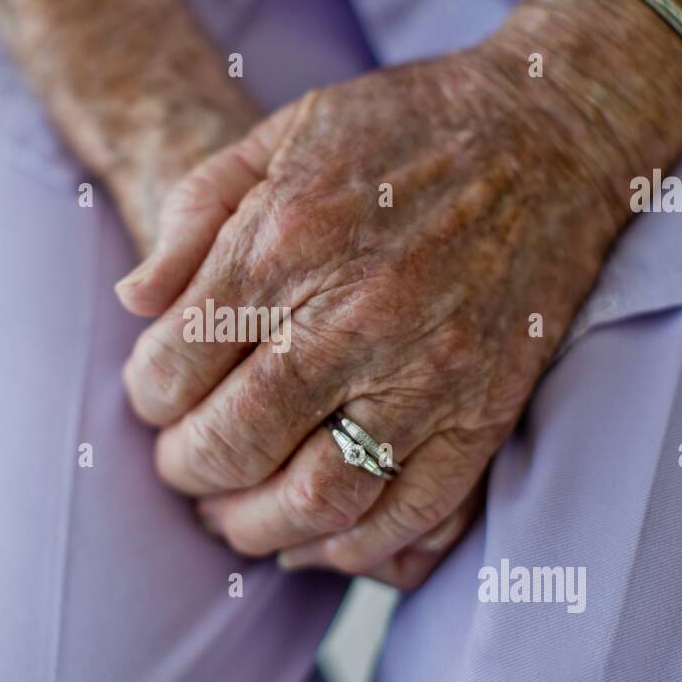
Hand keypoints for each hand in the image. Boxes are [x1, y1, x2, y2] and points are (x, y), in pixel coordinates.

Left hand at [116, 0, 681, 587]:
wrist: (550, 133)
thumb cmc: (404, 130)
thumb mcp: (279, 133)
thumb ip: (192, 214)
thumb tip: (132, 301)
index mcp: (285, 245)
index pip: (175, 365)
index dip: (146, 397)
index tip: (155, 397)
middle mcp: (351, 318)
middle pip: (232, 443)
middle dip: (186, 469)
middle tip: (183, 465)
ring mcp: (426, 374)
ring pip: (315, 499)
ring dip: (254, 526)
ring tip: (232, 514)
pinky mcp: (484, 412)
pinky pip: (410, 515)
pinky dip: (350, 551)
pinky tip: (312, 541)